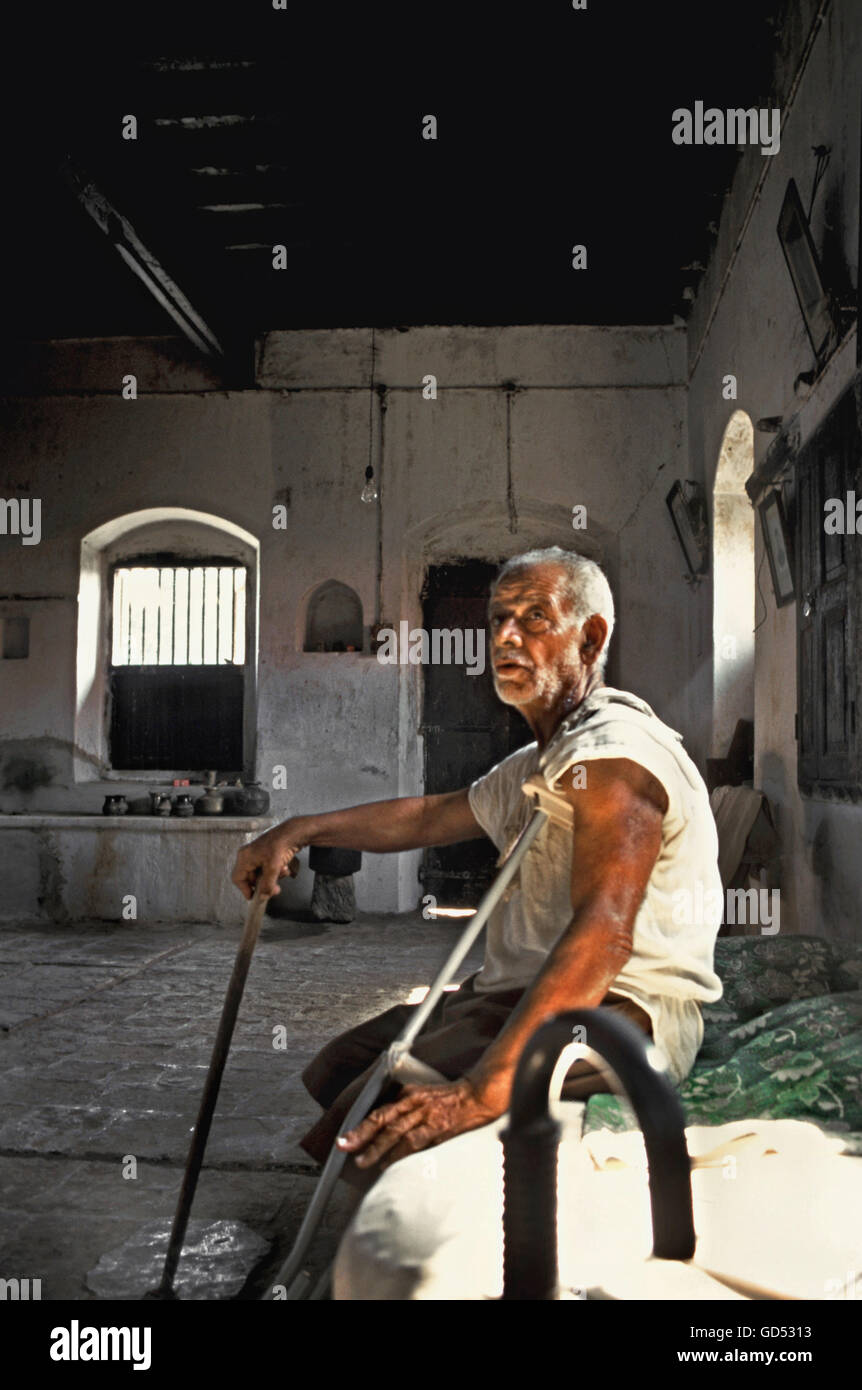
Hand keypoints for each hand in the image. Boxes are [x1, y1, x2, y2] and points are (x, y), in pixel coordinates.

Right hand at [231, 826, 301, 899]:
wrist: (293, 833)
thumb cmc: (279, 844)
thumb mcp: (273, 869)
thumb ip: (267, 885)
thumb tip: (263, 896)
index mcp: (245, 857)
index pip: (238, 878)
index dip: (245, 889)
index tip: (254, 897)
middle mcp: (249, 856)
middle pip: (252, 878)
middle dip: (264, 884)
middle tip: (274, 889)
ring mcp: (258, 856)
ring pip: (262, 875)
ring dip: (273, 877)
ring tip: (282, 872)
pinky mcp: (268, 856)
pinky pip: (269, 870)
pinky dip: (277, 871)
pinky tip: (285, 867)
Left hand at [335, 1077, 502, 1171]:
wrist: (479, 1093)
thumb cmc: (452, 1099)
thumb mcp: (425, 1097)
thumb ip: (408, 1111)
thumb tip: (388, 1132)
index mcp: (409, 1095)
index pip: (379, 1113)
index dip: (360, 1127)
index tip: (344, 1140)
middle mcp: (414, 1103)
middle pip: (382, 1121)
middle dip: (361, 1136)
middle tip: (344, 1148)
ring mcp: (425, 1115)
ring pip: (395, 1133)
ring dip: (377, 1148)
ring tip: (362, 1162)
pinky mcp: (438, 1127)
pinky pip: (414, 1142)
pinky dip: (400, 1153)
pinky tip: (389, 1163)